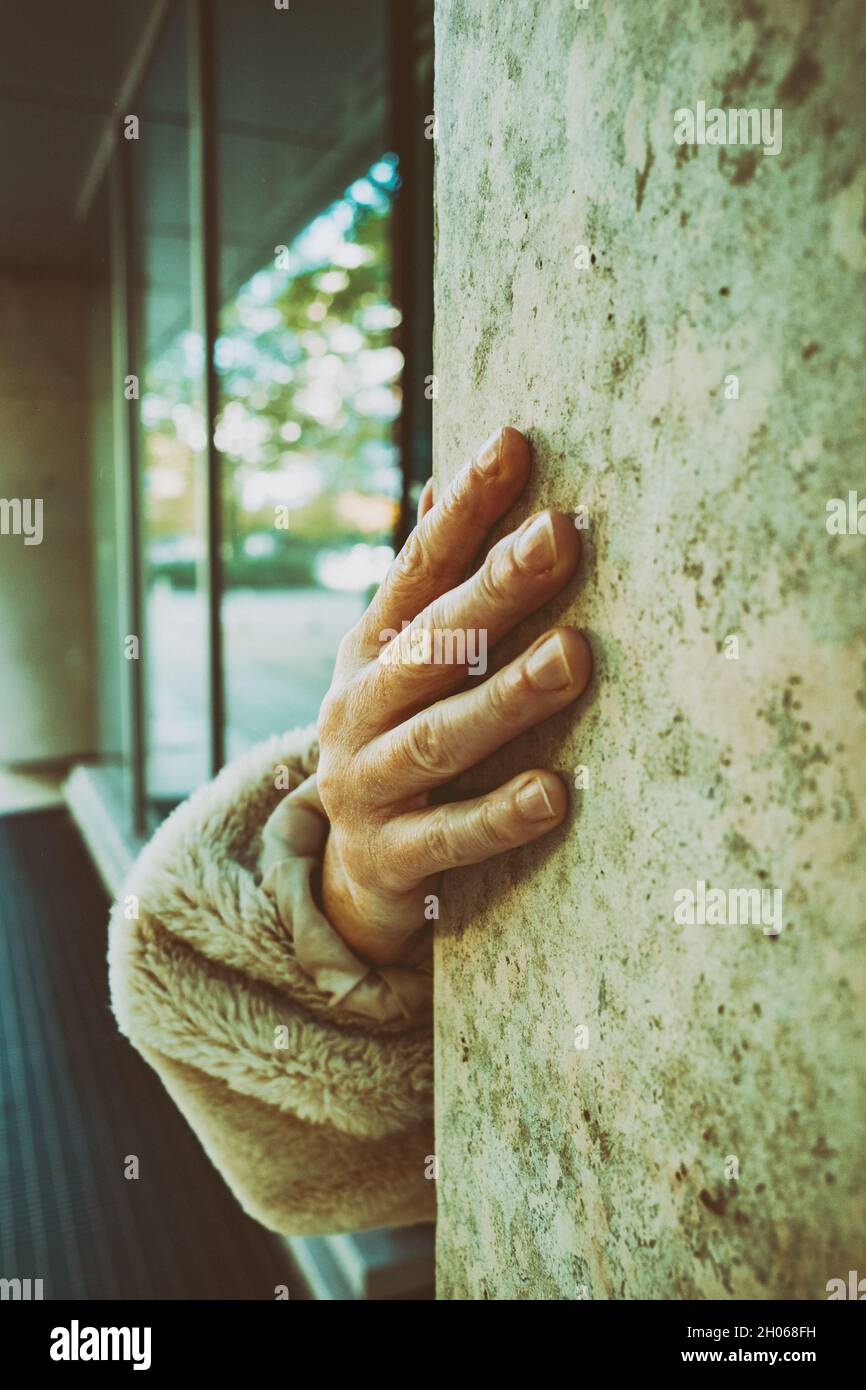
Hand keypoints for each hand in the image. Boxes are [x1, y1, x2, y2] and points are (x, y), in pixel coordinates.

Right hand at [315, 426, 591, 964]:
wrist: (351, 877)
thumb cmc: (400, 743)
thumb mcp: (402, 666)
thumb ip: (430, 589)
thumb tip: (446, 477)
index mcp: (368, 651)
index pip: (416, 570)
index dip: (461, 510)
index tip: (514, 445)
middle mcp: (357, 709)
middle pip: (430, 644)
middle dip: (493, 589)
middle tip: (559, 537)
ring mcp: (365, 786)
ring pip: (438, 737)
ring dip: (505, 696)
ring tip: (574, 656)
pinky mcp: (388, 859)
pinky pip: (447, 837)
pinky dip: (498, 816)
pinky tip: (554, 794)